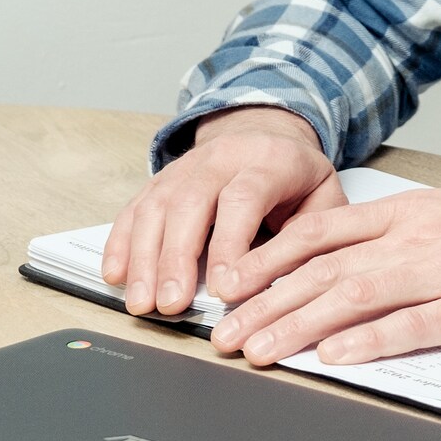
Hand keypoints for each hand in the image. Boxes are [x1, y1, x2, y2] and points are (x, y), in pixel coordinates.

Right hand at [100, 106, 341, 318]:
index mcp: (269, 161)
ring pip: (157, 207)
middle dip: (177, 258)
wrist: (268, 135)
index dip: (231, 244)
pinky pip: (135, 208)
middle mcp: (222, 158)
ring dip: (144, 258)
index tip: (224, 289)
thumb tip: (290, 288)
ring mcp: (186, 166)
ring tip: (142, 303)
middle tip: (171, 305)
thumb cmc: (298, 181)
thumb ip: (310, 240)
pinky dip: (122, 242)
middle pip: (190, 203)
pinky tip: (116, 275)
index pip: (243, 198)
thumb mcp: (323, 201)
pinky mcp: (162, 179)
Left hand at [208, 182, 440, 366]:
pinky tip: (337, 355)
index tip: (228, 283)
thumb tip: (335, 256)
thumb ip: (394, 231)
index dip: (267, 257)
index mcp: (408, 210)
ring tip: (263, 351)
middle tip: (227, 333)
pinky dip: (372, 340)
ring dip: (301, 325)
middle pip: (325, 268)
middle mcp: (419, 236)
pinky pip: (416, 324)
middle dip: (267, 302)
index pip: (319, 231)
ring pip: (357, 295)